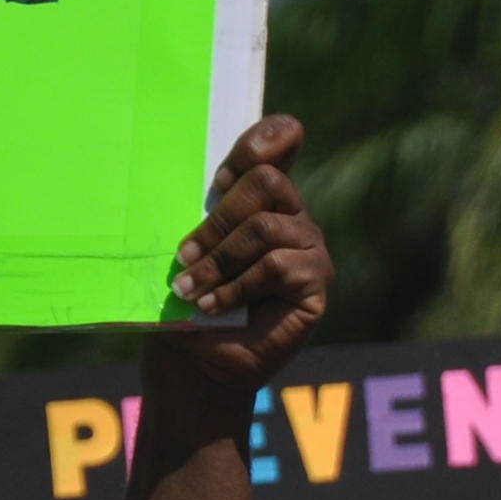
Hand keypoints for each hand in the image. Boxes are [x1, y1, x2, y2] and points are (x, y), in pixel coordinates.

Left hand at [163, 116, 328, 391]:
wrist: (200, 358)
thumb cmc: (189, 300)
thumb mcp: (186, 250)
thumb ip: (196, 215)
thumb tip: (191, 188)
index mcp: (262, 197)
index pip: (279, 141)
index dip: (257, 144)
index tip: (218, 181)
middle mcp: (292, 215)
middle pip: (268, 181)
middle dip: (219, 219)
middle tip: (185, 255)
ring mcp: (309, 248)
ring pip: (266, 227)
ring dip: (219, 260)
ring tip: (190, 288)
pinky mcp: (315, 283)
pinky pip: (275, 266)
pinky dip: (235, 287)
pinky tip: (213, 306)